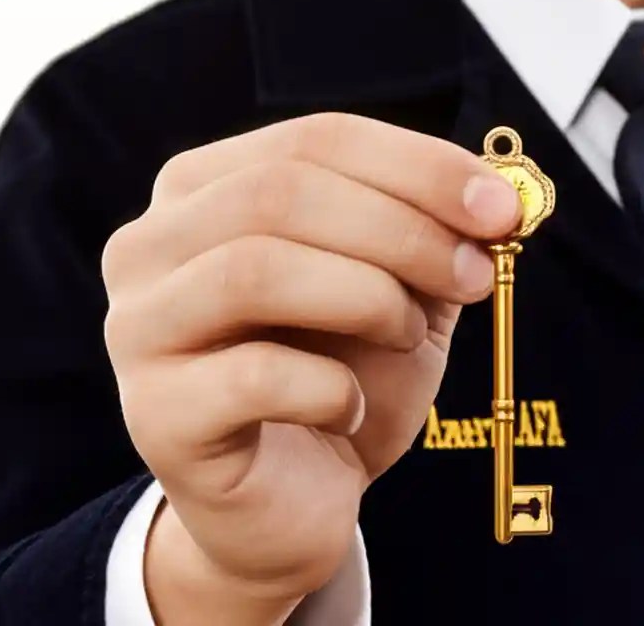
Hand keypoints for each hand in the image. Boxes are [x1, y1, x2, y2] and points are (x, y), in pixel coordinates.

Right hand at [101, 113, 520, 622]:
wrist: (293, 505)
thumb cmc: (340, 383)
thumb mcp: (400, 293)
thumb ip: (434, 236)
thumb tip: (495, 196)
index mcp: (206, 189)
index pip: (317, 139)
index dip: (421, 167)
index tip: (503, 209)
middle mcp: (151, 244)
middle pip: (280, 191)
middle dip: (403, 229)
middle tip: (478, 275)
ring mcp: (139, 328)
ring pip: (254, 269)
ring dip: (367, 298)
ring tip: (409, 335)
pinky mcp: (156, 414)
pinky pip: (252, 376)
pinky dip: (330, 389)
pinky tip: (348, 409)